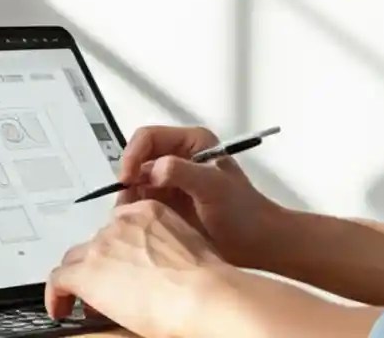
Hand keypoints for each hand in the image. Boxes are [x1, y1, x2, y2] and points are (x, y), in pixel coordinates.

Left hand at [46, 200, 228, 337]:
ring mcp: (102, 245)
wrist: (202, 294)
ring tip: (82, 302)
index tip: (116, 266)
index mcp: (149, 213)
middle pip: (95, 242)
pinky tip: (60, 309)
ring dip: (79, 279)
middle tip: (103, 290)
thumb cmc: (207, 279)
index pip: (119, 225)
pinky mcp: (88, 272)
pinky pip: (59, 279)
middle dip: (97, 265)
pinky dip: (57, 295)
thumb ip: (168, 249)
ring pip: (76, 259)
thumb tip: (160, 272)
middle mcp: (122, 223)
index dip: (114, 249)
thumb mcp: (190, 248)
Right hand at [117, 126, 284, 269]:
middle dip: (128, 180)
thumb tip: (152, 169)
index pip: (149, 137)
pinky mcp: (168, 205)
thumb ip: (183, 172)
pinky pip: (141, 204)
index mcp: (191, 142)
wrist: (257, 244)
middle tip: (126, 204)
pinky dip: (135, 213)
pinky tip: (139, 225)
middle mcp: (179, 158)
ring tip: (132, 218)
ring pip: (136, 184)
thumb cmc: (243, 212)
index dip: (133, 154)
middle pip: (137, 160)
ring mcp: (171, 183)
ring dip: (130, 198)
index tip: (127, 178)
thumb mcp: (214, 186)